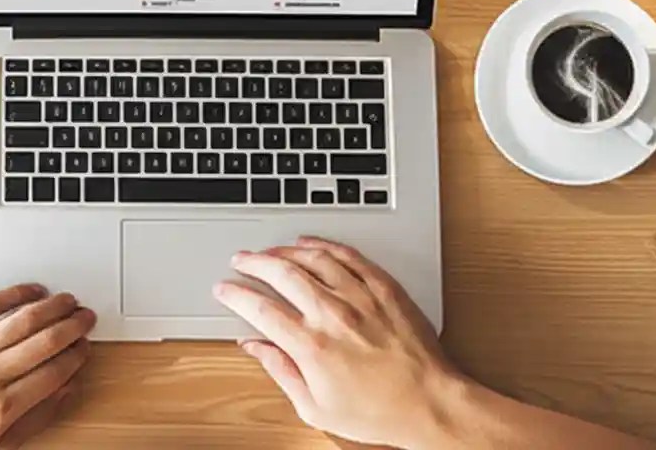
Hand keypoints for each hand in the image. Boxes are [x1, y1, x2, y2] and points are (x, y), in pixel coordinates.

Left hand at [0, 284, 95, 449]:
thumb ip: (33, 420)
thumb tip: (63, 392)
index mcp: (0, 409)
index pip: (55, 372)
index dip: (76, 356)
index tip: (85, 347)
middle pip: (45, 341)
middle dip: (73, 326)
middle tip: (85, 317)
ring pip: (22, 319)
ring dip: (51, 307)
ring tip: (66, 301)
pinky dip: (14, 294)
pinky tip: (30, 291)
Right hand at [214, 237, 461, 447]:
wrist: (430, 402)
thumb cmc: (379, 411)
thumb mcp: (316, 407)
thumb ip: (280, 371)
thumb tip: (255, 348)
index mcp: (311, 346)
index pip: (260, 309)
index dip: (236, 295)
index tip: (225, 289)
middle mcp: (332, 315)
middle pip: (280, 273)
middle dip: (253, 262)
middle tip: (241, 260)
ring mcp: (359, 297)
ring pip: (312, 258)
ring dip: (284, 250)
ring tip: (270, 251)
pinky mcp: (383, 287)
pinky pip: (347, 255)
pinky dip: (323, 245)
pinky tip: (310, 244)